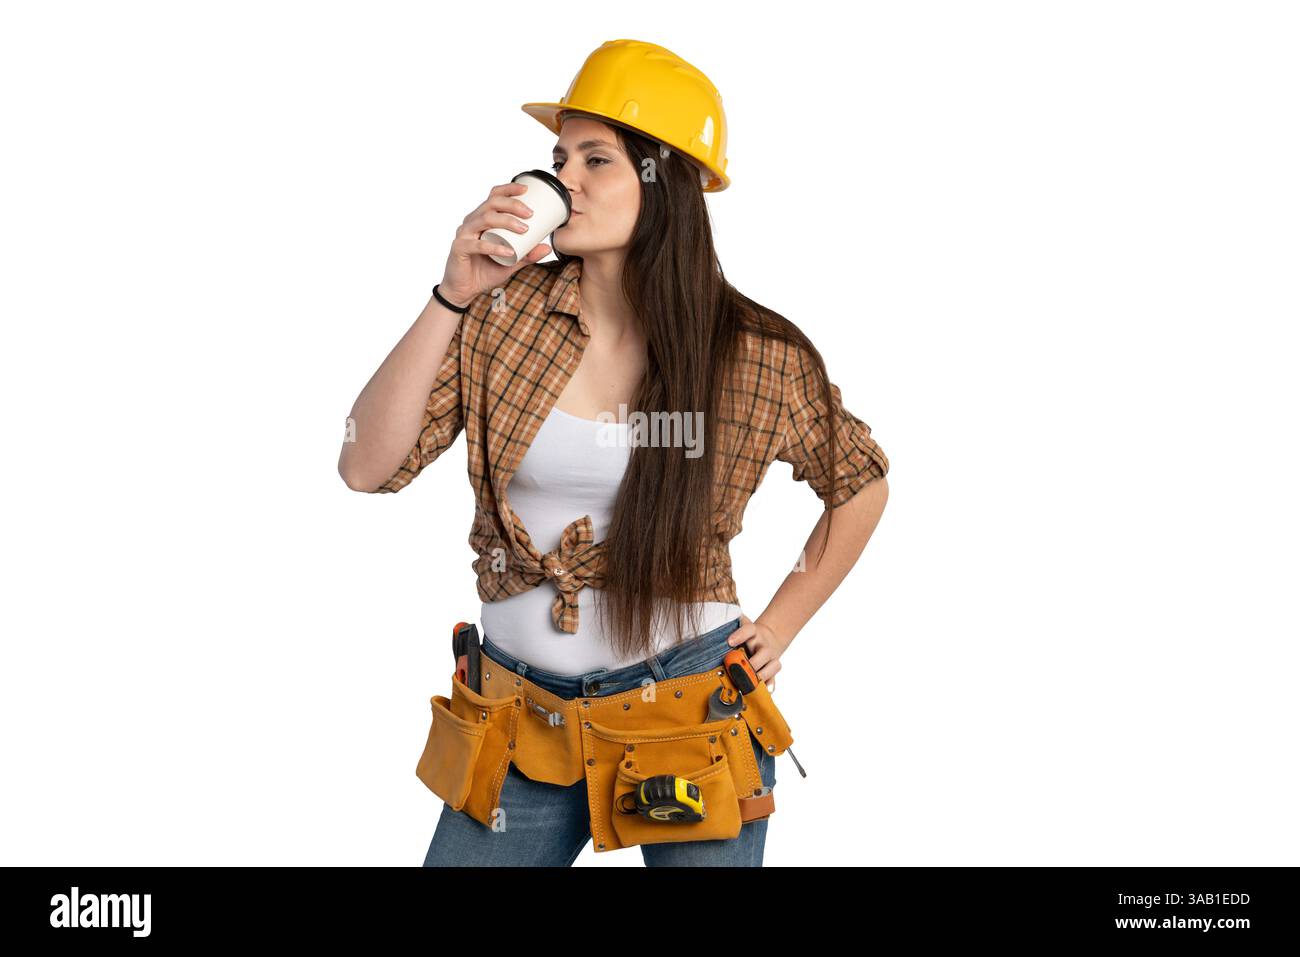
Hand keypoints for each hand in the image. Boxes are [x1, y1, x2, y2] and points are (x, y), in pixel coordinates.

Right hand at [438, 182, 551, 305]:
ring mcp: (464, 234)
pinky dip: (495, 247)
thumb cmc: (485, 271)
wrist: (465, 290)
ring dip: (506, 221)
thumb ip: (527, 255)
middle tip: (530, 214)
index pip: (494, 197)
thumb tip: (547, 247)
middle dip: (512, 205)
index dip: (508, 189)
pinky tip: (509, 251)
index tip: (527, 190)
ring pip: (484, 219)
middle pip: (491, 203)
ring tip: (524, 229)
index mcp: (482, 219)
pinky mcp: (459, 248)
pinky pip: (477, 244)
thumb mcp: (511, 262)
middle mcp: (472, 222)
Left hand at [724, 613, 790, 691]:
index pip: (749, 629)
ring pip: (774, 666)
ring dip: (761, 675)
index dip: (740, 635)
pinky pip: (775, 678)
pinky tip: (764, 691)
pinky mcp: (773, 669)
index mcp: (754, 632)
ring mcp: (771, 658)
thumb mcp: (737, 628)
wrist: (766, 638)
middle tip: (738, 671)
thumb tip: (707, 629)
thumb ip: (726, 628)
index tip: (729, 642)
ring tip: (749, 683)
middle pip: (764, 652)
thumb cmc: (745, 636)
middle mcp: (764, 645)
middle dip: (752, 663)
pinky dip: (770, 685)